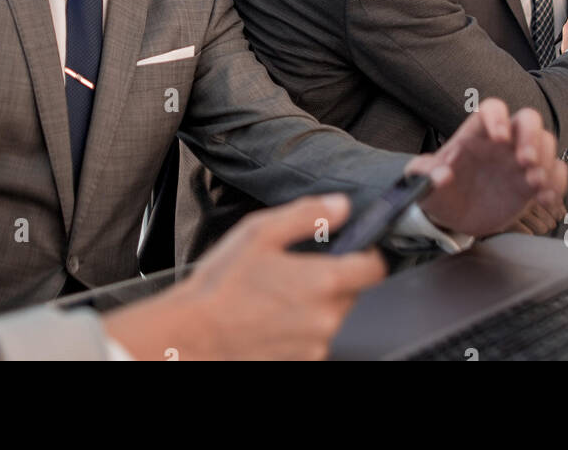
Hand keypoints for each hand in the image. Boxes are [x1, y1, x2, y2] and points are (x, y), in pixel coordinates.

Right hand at [102, 194, 383, 359]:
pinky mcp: (302, 361)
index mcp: (324, 281)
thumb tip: (340, 206)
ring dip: (314, 303)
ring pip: (331, 315)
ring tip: (274, 295)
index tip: (353, 249)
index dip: (366, 254)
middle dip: (332, 278)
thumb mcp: (260, 233)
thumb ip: (308, 215)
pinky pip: (313, 337)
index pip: (375, 267)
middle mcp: (327, 317)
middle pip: (352, 291)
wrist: (192, 335)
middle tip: (294, 270)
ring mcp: (316, 344)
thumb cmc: (220, 287)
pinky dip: (299, 326)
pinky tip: (270, 316)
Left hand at [408, 98, 567, 236]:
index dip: (498, 118)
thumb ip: (425, 176)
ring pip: (547, 143)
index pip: (492, 109)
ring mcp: (520, 161)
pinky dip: (556, 184)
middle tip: (527, 161)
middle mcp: (503, 143)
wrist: (453, 218)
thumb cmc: (440, 192)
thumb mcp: (424, 185)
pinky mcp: (533, 182)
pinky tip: (544, 200)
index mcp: (476, 134)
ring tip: (535, 185)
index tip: (499, 139)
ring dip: (547, 162)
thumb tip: (441, 175)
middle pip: (528, 119)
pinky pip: (556, 173)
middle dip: (532, 137)